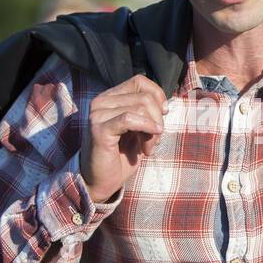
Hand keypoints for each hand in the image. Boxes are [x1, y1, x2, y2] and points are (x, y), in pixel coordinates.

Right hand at [80, 75, 167, 203]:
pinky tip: (149, 145)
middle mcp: (101, 101)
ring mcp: (98, 113)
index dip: (157, 96)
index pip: (139, 81)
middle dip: (157, 119)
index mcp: (110, 97)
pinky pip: (129, 119)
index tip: (163, 115)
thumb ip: (148, 113)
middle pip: (144, 97)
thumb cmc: (121, 156)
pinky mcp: (99, 128)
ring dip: (153, 130)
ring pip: (141, 107)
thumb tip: (165, 104)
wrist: (102, 181)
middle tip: (155, 140)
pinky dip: (146, 128)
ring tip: (148, 147)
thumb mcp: (139, 130)